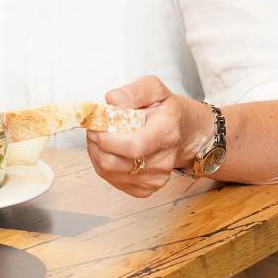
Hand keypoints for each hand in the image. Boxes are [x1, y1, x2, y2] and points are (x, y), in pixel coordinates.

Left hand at [85, 75, 209, 197]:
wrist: (181, 132)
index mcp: (167, 132)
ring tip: (103, 135)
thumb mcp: (153, 88)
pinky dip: (103, 163)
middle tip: (95, 127)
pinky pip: (111, 179)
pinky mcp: (145, 189)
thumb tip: (112, 101)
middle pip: (115, 162)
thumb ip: (133, 92)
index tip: (97, 124)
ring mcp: (155, 178)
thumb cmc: (164, 109)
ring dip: (97, 152)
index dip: (108, 138)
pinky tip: (111, 149)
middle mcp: (163, 161)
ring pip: (108, 171)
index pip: (134, 146)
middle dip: (96, 143)